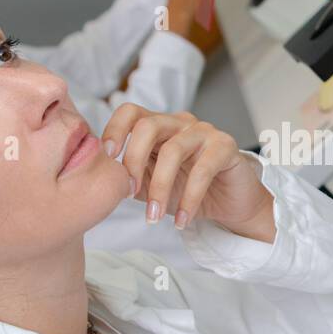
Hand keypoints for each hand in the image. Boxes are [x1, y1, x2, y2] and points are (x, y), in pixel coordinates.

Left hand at [101, 104, 273, 239]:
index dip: (115, 129)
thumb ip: (128, 177)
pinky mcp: (226, 147)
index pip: (131, 112)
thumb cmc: (188, 191)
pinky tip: (182, 220)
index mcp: (158, 126)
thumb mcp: (150, 185)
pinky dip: (189, 199)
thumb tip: (102, 177)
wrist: (230, 205)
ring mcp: (204, 132)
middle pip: (148, 126)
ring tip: (154, 217)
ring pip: (173, 150)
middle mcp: (180, 123)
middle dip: (133, 161)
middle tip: (129, 194)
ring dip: (160, 189)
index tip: (107, 157)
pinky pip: (202, 170)